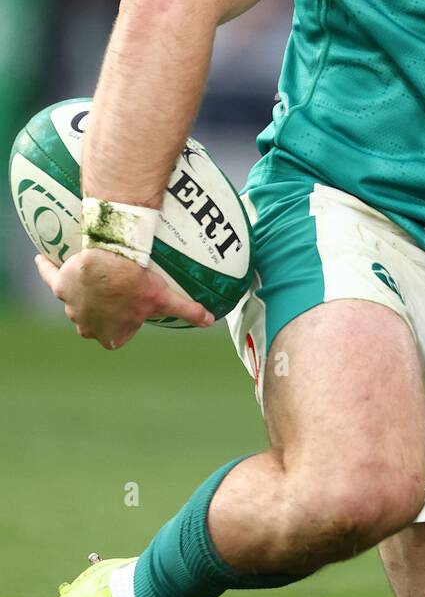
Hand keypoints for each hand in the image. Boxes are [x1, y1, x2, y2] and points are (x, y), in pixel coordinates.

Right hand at [35, 249, 213, 349]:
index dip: (123, 325)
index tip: (132, 309)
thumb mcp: (165, 298)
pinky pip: (49, 276)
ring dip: (84, 293)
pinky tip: (42, 258)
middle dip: (103, 310)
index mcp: (110, 335)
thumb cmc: (137, 284)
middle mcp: (88, 326)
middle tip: (117, 289)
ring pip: (76, 302)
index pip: (114, 338)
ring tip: (93, 276)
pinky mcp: (60, 284)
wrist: (111, 262)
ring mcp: (72, 306)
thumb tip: (210, 321)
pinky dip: (46, 268)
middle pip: (94, 321)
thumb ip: (188, 311)